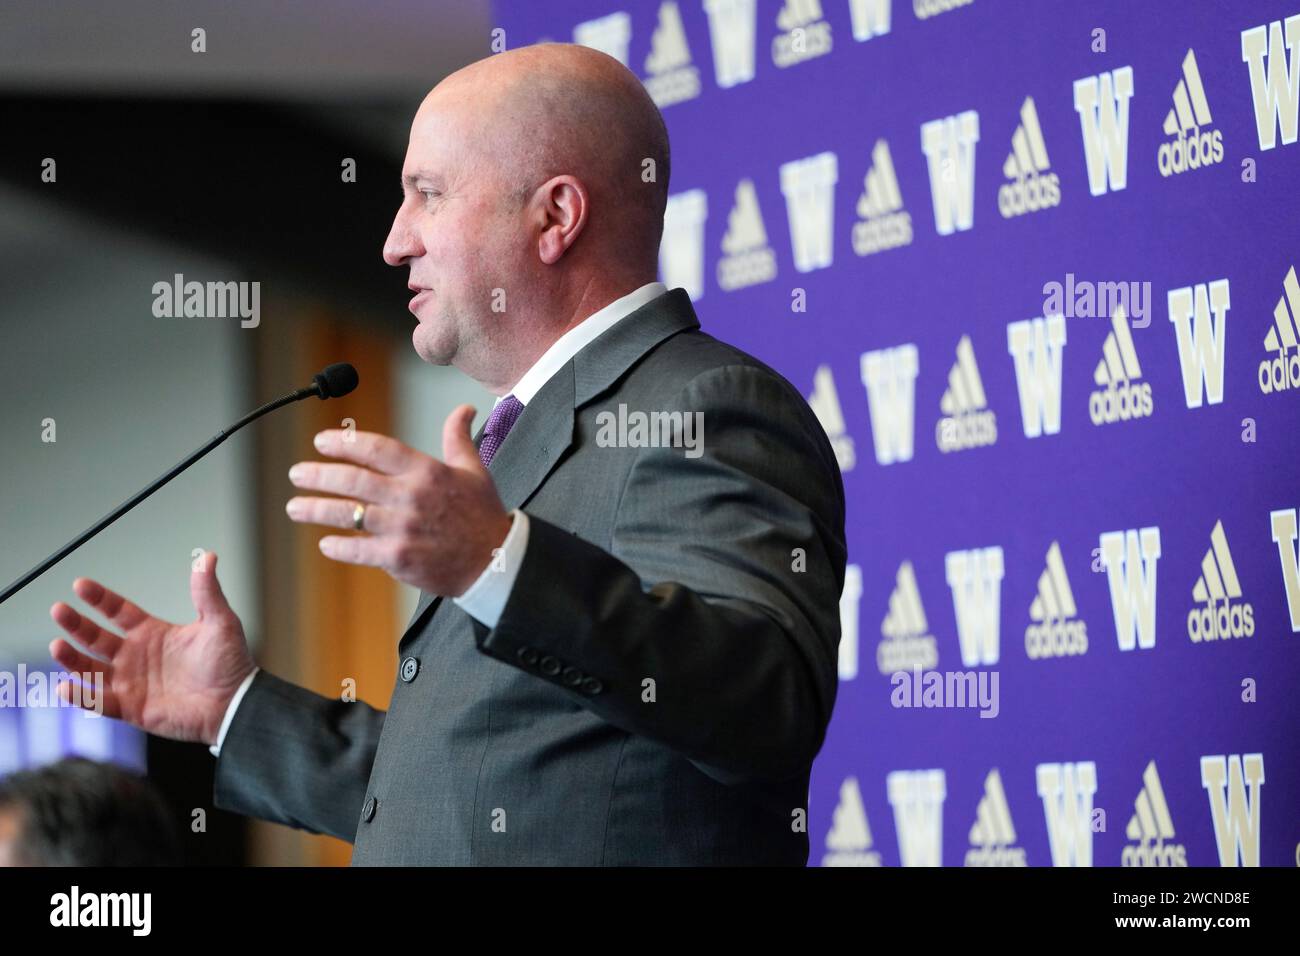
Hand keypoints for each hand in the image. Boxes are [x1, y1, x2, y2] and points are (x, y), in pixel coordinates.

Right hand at [48, 551, 256, 745]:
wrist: (235, 703)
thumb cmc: (230, 663)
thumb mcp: (219, 622)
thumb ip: (207, 591)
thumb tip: (208, 556)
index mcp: (153, 633)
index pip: (117, 612)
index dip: (99, 599)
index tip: (80, 585)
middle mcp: (136, 656)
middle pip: (96, 638)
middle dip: (76, 625)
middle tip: (59, 610)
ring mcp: (131, 682)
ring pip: (90, 669)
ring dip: (71, 659)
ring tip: (57, 645)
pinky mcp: (132, 708)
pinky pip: (99, 702)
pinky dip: (81, 696)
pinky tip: (66, 686)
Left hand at [286, 403, 512, 595]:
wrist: (495, 561)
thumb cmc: (483, 516)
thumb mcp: (474, 470)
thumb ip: (458, 438)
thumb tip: (463, 410)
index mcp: (427, 471)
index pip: (376, 449)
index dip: (344, 443)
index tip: (321, 442)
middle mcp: (411, 496)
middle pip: (353, 480)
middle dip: (318, 475)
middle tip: (297, 473)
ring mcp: (403, 528)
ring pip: (348, 514)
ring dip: (316, 509)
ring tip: (295, 507)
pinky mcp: (399, 558)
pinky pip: (359, 550)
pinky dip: (338, 547)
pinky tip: (325, 543)